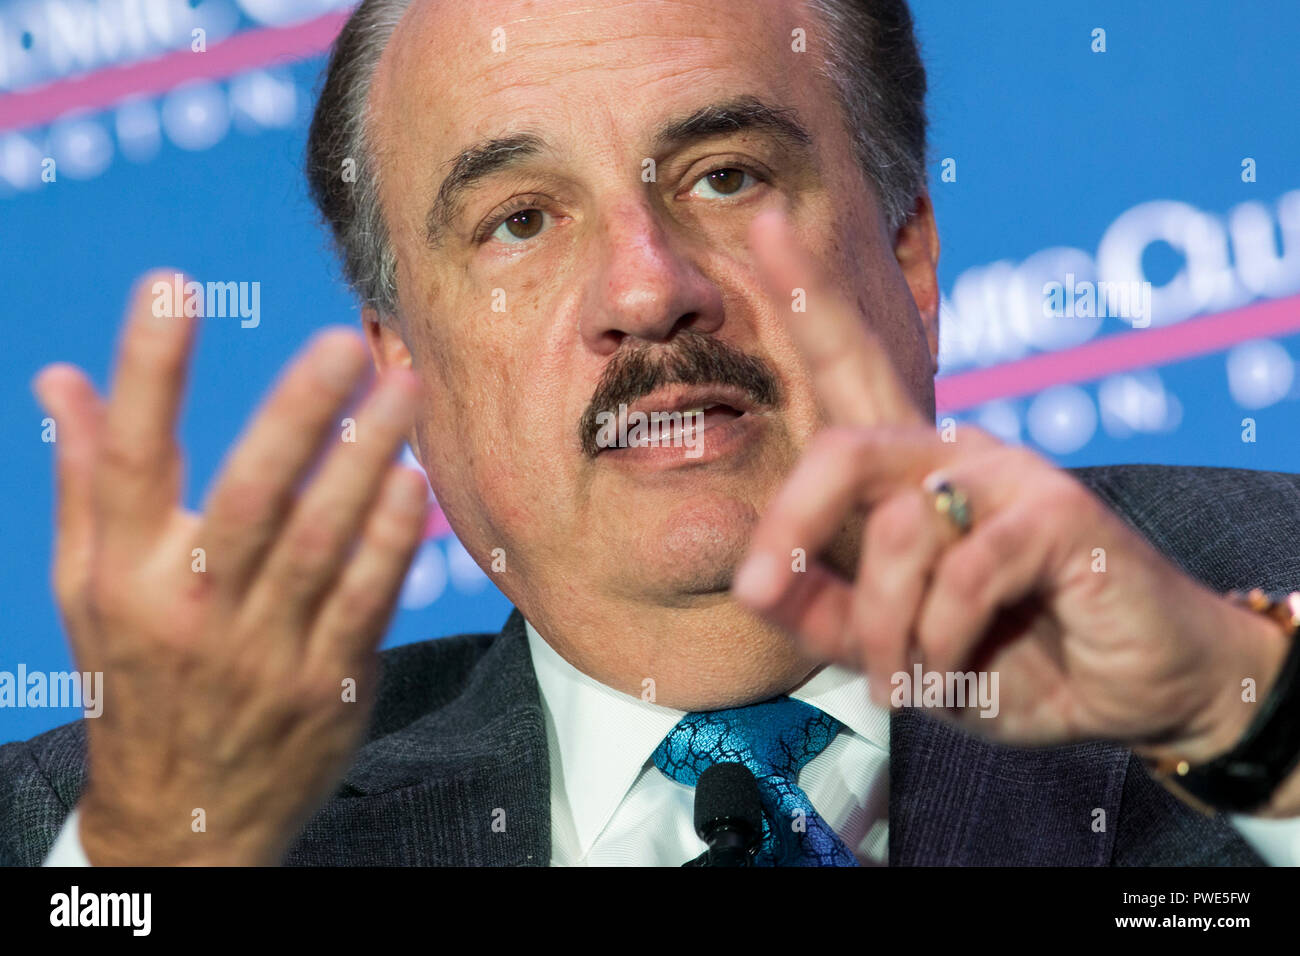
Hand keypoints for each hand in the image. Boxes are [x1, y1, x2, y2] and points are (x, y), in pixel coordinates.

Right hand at [34, 272, 428, 863]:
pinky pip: (367, 601)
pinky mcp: (327, 684)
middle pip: (250, 496)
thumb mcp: (88, 591)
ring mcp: (263, 653)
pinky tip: (414, 484)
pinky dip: (391, 541)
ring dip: (366, 461)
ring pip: (322, 543)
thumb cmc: (136, 680)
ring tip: (401, 390)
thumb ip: (87, 481)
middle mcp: (192, 611)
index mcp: (124, 578)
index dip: (146, 372)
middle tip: (345, 342)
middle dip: (298, 413)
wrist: (185, 820)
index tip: (170, 287)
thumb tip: (61, 378)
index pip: (129, 461)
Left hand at [732, 211, 1292, 803]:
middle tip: (761, 593)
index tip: (762, 221)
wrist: (1128, 695)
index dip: (808, 298)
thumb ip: (828, 611)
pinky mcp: (1058, 512)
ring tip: (906, 677)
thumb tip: (754, 582)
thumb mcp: (897, 646)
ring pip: (893, 528)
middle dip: (790, 528)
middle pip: (841, 447)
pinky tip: (958, 669)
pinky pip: (962, 570)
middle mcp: (955, 451)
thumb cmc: (1009, 655)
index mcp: (912, 471)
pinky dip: (942, 639)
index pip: (851, 369)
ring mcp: (1010, 472)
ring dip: (883, 625)